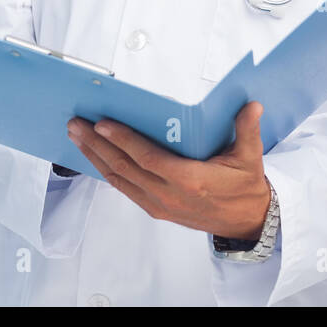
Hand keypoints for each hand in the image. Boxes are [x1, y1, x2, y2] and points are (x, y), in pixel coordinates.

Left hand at [66, 101, 271, 239]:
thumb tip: (251, 105)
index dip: (122, 140)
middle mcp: (169, 195)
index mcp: (189, 180)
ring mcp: (159, 206)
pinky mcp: (156, 210)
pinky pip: (124, 189)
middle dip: (96, 145)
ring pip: (118, 180)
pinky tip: (94, 157)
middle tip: (76, 125)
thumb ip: (247, 129)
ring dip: (94, 157)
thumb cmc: (245, 187)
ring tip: (76, 137)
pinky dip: (106, 172)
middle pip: (124, 168)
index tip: (101, 124)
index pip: (147, 158)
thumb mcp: (250, 157)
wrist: (246, 221)